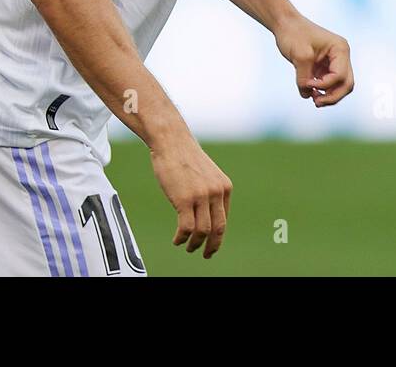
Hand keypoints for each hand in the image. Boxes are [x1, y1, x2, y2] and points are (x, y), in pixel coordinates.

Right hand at [149, 139, 232, 258]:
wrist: (171, 140)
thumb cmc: (183, 156)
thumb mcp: (204, 173)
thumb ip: (208, 190)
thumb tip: (205, 212)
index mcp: (224, 187)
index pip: (224, 219)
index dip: (217, 235)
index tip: (211, 243)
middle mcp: (216, 192)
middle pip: (218, 229)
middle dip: (212, 246)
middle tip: (206, 255)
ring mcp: (201, 196)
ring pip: (202, 231)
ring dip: (195, 244)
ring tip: (187, 247)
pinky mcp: (184, 199)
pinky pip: (186, 228)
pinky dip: (182, 238)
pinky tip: (176, 240)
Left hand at [274, 16, 353, 106]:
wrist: (285, 23)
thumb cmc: (293, 33)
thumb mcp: (299, 55)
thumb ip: (304, 77)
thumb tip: (307, 95)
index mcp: (340, 49)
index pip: (340, 75)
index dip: (325, 85)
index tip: (308, 84)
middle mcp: (341, 56)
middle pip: (346, 84)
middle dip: (333, 96)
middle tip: (316, 102)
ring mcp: (334, 62)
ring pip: (339, 87)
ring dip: (328, 96)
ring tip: (314, 100)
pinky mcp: (324, 67)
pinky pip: (328, 84)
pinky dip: (321, 91)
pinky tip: (309, 93)